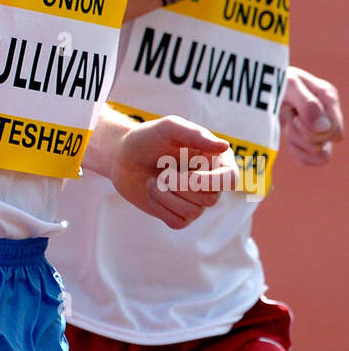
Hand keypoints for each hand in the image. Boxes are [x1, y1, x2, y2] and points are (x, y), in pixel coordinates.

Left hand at [109, 116, 237, 229]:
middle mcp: (210, 182)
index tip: (190, 174)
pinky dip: (160, 206)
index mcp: (214, 159)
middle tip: (163, 172)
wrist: (122, 158)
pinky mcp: (180, 216)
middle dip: (181, 185)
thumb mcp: (170, 128)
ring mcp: (195, 201)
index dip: (212, 181)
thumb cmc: (148, 139)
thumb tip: (224, 146)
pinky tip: (153, 191)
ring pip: (193, 212)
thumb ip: (196, 135)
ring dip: (166, 195)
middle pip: (211, 198)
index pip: (229, 179)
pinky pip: (178, 222)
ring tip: (153, 180)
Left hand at [279, 66, 343, 165]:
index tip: (296, 115)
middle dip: (301, 134)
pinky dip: (296, 151)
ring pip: (320, 155)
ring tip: (288, 124)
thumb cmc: (275, 82)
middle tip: (290, 117)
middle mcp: (328, 115)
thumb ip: (307, 103)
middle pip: (325, 145)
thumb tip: (323, 127)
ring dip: (298, 142)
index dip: (313, 130)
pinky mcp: (311, 141)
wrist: (261, 88)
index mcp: (328, 97)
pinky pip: (310, 160)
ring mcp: (321, 129)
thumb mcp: (289, 85)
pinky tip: (288, 136)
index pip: (334, 132)